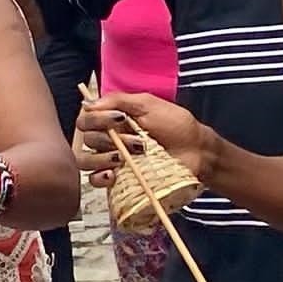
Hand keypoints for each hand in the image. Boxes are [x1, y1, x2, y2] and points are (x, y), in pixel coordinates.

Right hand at [74, 92, 207, 189]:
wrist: (197, 151)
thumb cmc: (176, 126)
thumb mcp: (148, 104)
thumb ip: (119, 100)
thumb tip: (88, 104)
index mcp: (112, 120)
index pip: (86, 119)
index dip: (96, 119)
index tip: (119, 118)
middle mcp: (108, 139)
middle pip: (86, 139)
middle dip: (108, 138)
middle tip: (136, 140)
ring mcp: (112, 161)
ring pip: (85, 160)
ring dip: (103, 157)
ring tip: (126, 157)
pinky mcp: (118, 180)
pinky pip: (95, 181)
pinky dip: (99, 178)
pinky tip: (113, 174)